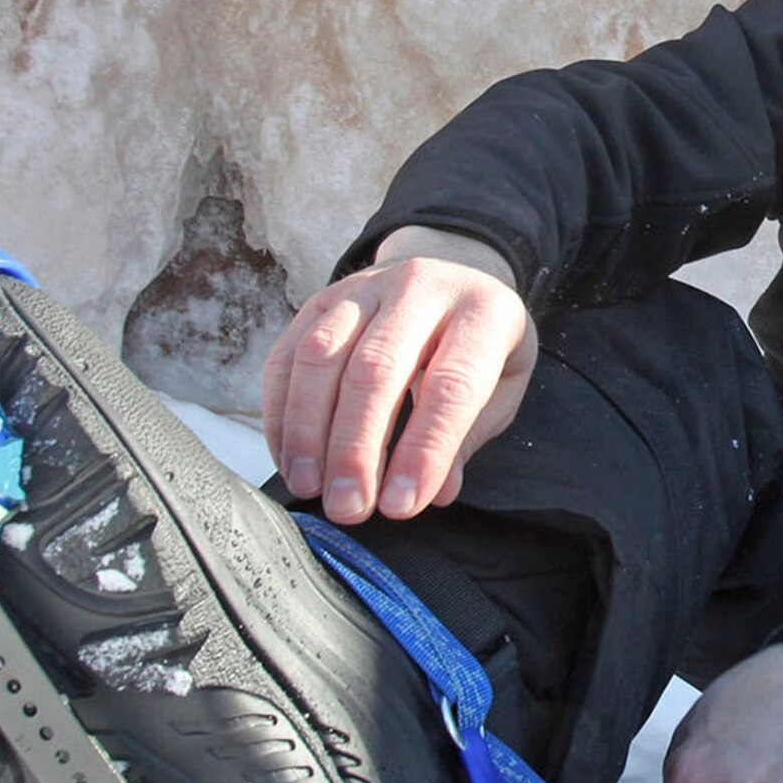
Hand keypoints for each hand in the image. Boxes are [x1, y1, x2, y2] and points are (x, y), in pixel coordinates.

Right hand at [260, 226, 536, 522]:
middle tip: (349, 508)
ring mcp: (364, 288)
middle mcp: (419, 288)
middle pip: (376, 369)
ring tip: (312, 487)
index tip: (402, 506)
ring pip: (321, 356)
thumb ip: (467, 437)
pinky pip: (288, 356)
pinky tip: (291, 459)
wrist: (452, 275)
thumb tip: (433, 494)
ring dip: (309, 432)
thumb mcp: (501, 387)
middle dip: (356, 448)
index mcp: (482, 312)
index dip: (424, 450)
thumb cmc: (479, 348)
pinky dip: (282, 414)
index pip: (451, 385)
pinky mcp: (320, 301)